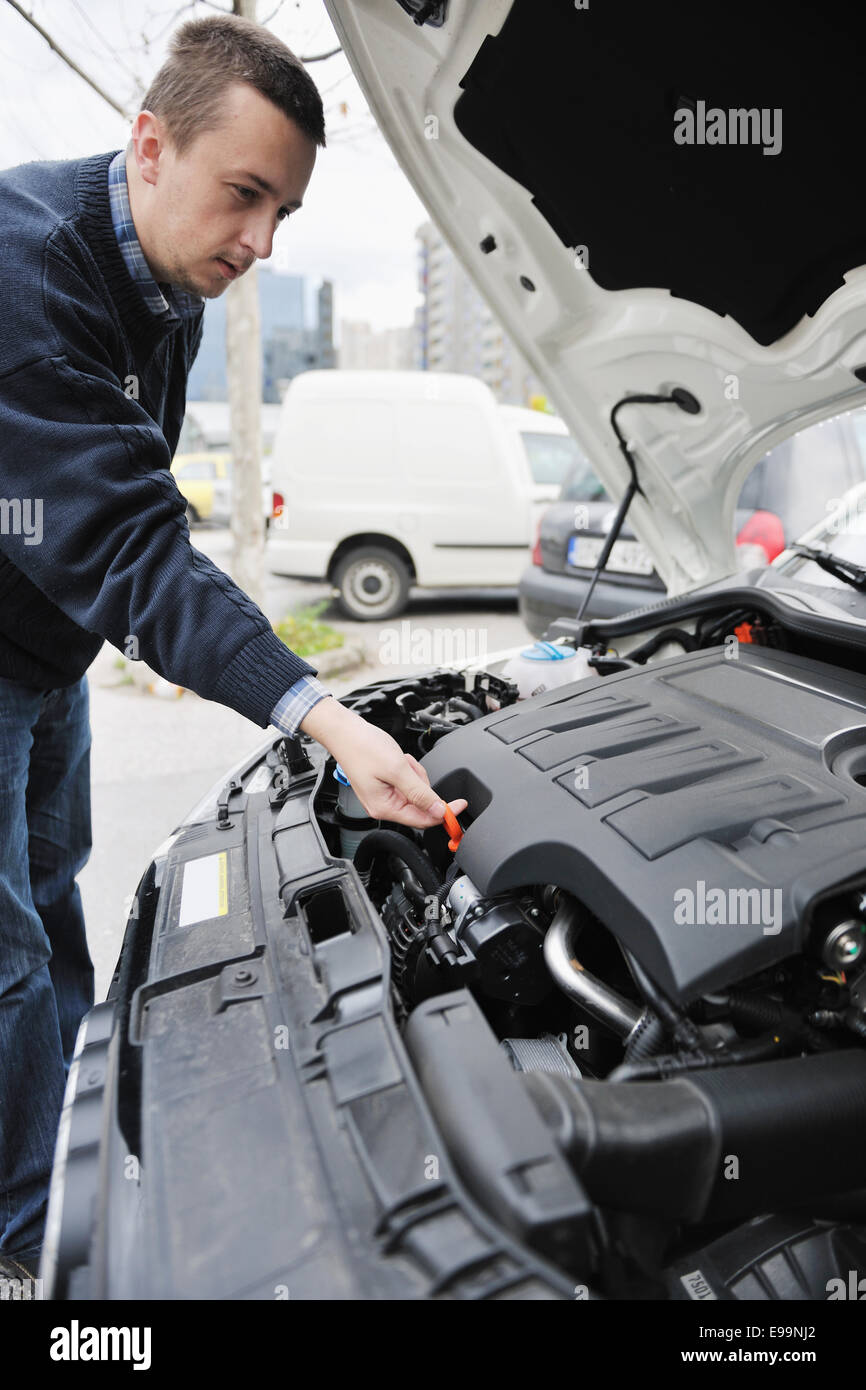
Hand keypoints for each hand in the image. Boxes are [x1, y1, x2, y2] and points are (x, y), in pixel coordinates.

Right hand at [299, 697, 467, 829]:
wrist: (345, 731)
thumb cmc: (363, 747)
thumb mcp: (397, 769)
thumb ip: (420, 793)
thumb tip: (439, 811)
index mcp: (384, 808)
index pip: (423, 820)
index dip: (445, 813)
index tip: (461, 805)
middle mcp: (383, 806)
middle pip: (420, 805)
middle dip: (422, 784)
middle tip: (411, 767)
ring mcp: (384, 795)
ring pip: (416, 791)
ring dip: (415, 774)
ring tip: (401, 761)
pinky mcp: (385, 784)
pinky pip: (407, 782)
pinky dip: (408, 770)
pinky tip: (398, 760)